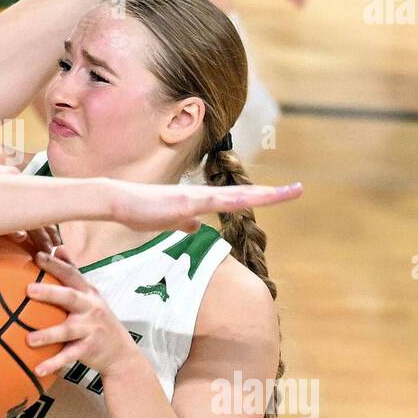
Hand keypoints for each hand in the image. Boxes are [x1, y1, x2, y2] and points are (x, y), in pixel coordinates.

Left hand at [25, 247, 142, 377]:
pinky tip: (38, 369)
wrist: (121, 353)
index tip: (37, 256)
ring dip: (48, 334)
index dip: (55, 264)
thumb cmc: (98, 319)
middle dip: (50, 293)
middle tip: (29, 290)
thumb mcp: (90, 295)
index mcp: (88, 293)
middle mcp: (91, 308)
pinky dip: (54, 363)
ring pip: (68, 331)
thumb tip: (58, 247)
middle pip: (70, 298)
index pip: (72, 274)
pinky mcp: (89, 350)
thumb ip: (73, 273)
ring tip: (29, 339)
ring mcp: (91, 330)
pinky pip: (69, 357)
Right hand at [106, 178, 301, 233]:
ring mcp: (195, 197)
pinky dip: (234, 201)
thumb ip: (184, 222)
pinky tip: (249, 200)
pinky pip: (215, 202)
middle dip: (273, 194)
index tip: (283, 194)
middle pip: (245, 194)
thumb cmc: (140, 211)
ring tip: (287, 193)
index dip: (260, 197)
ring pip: (236, 196)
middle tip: (299, 190)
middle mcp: (204, 196)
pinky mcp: (185, 202)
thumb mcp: (168, 221)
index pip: (237, 199)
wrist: (119, 201)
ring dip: (262, 195)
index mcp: (201, 201)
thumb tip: (196, 227)